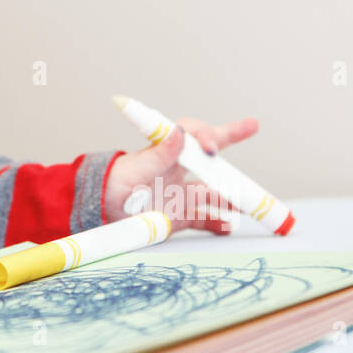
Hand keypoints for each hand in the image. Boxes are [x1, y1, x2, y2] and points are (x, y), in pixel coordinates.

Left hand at [102, 115, 259, 232]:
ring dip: (232, 196)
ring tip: (250, 202)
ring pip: (214, 191)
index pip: (191, 135)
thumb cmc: (113, 184)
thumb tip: (181, 132)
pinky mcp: (179, 215)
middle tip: (251, 124)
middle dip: (230, 137)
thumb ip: (159, 154)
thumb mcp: (136, 169)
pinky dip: (218, 224)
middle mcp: (178, 170)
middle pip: (210, 155)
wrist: (101, 211)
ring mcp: (181, 192)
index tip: (212, 147)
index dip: (206, 135)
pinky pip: (204, 218)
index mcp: (166, 154)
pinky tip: (229, 227)